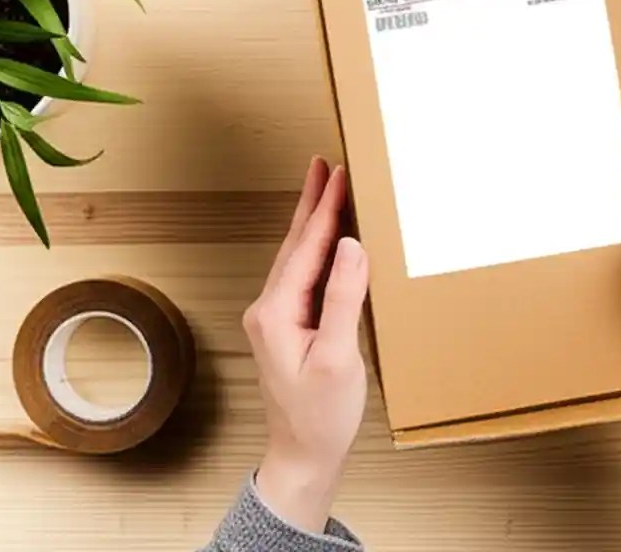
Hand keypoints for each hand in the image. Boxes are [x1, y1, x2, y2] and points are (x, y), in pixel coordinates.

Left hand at [243, 157, 368, 532]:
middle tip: (326, 164)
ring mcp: (275, 319)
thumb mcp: (338, 358)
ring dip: (314, 223)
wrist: (303, 456)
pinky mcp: (288, 328)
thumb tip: (352, 247)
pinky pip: (303, 277)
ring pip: (297, 258)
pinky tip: (329, 241)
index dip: (325, 209)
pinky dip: (318, 250)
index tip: (339, 174)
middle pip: (295, 245)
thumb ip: (343, 299)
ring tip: (326, 190)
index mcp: (276, 312)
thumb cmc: (321, 416)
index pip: (306, 248)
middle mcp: (268, 309)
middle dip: (313, 203)